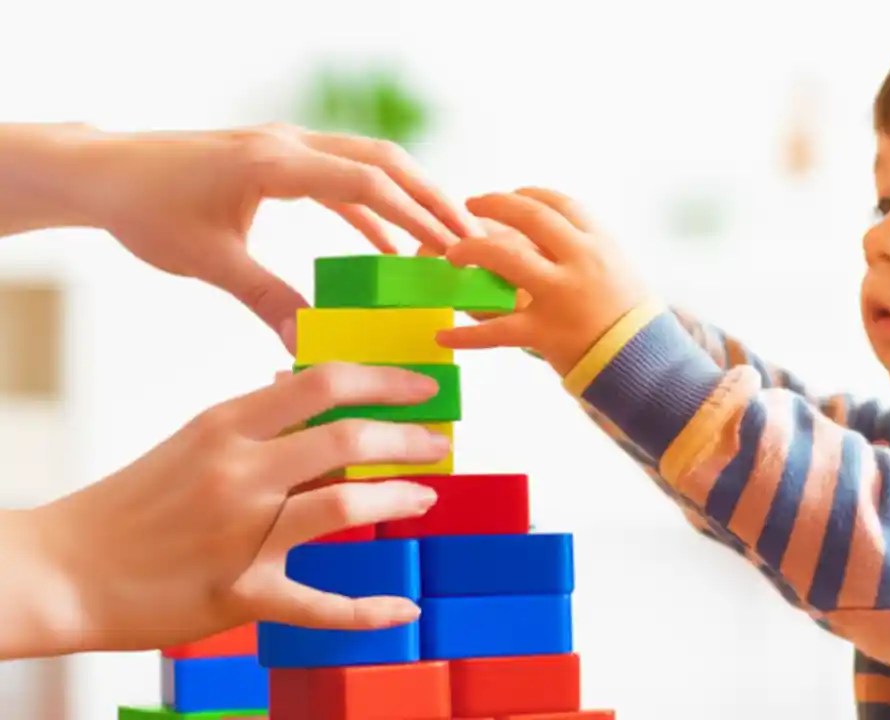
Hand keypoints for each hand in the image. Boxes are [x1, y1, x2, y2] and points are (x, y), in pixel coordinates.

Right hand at [10, 363, 450, 655]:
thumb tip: (305, 387)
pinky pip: (322, 605)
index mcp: (226, 426)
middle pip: (349, 440)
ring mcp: (242, 536)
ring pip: (346, 508)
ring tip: (425, 496)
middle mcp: (239, 474)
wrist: (67, 569)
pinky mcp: (242, 594)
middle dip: (409, 440)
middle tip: (437, 444)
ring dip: (400, 499)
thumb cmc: (135, 501)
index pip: (323, 383)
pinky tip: (404, 608)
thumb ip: (257, 420)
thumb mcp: (194, 440)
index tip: (422, 389)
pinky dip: (371, 611)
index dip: (386, 382)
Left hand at [73, 123, 481, 350]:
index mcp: (275, 163)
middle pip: (384, 160)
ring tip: (447, 240)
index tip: (454, 246)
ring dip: (409, 199)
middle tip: (473, 236)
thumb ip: (265, 297)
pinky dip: (371, 209)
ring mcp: (286, 147)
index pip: (367, 182)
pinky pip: (341, 180)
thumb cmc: (147, 209)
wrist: (103, 171)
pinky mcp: (279, 161)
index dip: (416, 214)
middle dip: (433, 198)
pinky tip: (388, 245)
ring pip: (368, 164)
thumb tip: (310, 343)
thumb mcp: (208, 260)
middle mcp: (288, 144)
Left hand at [435, 188, 649, 375]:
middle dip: (493, 205)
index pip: (559, 204)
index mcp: (600, 244)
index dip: (527, 196)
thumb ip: (586, 252)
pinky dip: (467, 334)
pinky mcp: (545, 332)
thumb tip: (546, 240)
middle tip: (468, 206)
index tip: (508, 197)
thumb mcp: (618, 273)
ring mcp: (561, 294)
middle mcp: (581, 261)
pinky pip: (496, 330)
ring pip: (504, 257)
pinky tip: (444, 334)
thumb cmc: (634, 321)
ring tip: (451, 257)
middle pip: (529, 217)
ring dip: (471, 251)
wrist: (648, 366)